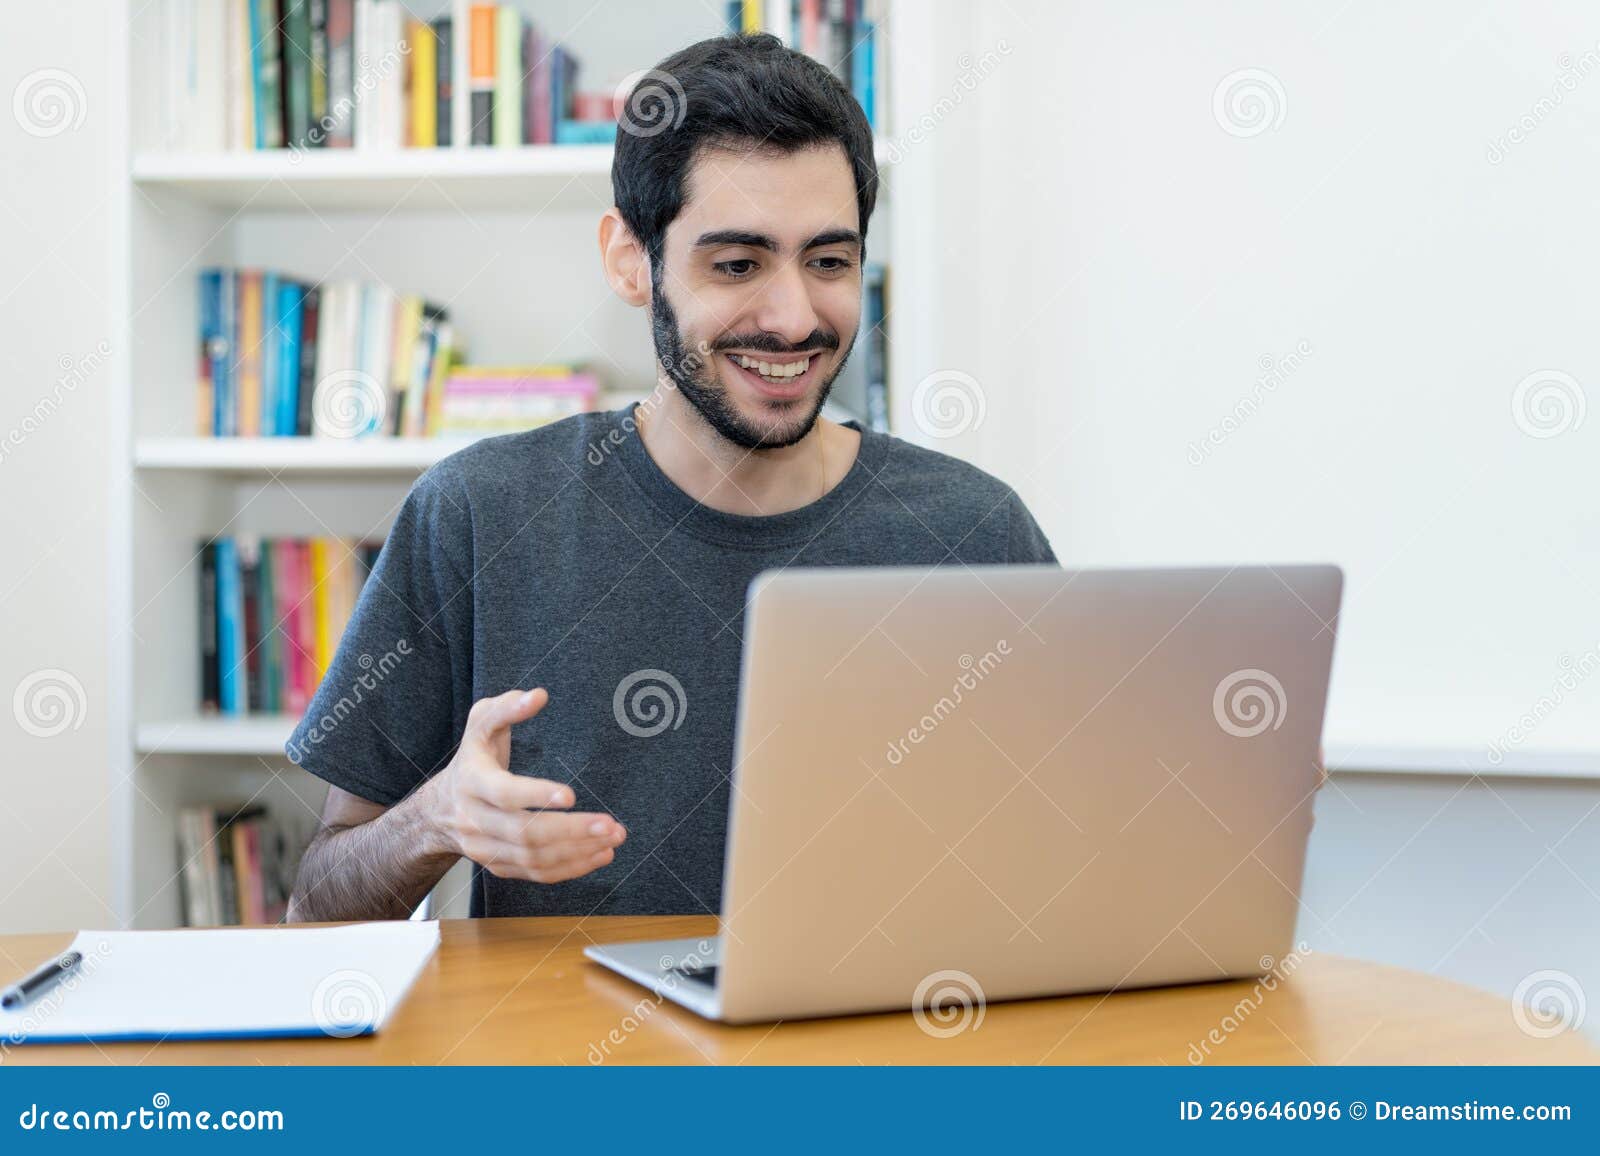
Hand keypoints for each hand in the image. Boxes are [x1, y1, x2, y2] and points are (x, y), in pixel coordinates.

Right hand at [421, 688, 625, 882]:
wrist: (441, 809)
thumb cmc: (473, 758)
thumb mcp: (481, 723)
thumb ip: (507, 706)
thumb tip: (538, 696)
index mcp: (471, 781)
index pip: (503, 793)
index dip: (535, 795)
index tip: (570, 794)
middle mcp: (474, 820)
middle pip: (524, 832)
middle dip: (571, 830)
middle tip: (610, 825)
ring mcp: (485, 848)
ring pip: (533, 858)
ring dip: (578, 852)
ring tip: (613, 839)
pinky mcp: (499, 866)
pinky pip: (537, 873)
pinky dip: (571, 868)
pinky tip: (600, 854)